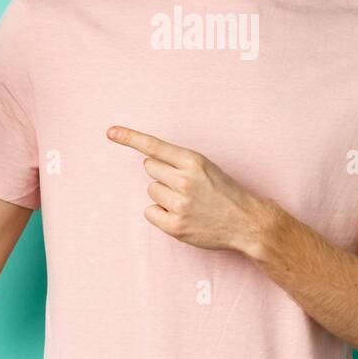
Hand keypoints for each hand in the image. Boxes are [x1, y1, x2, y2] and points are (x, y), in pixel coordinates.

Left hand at [106, 125, 272, 252]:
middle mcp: (184, 180)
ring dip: (163, 195)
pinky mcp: (175, 226)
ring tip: (187, 202)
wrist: (246, 222)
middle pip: (149, 168)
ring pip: (151, 190)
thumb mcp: (206, 167)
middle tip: (184, 185)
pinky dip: (160, 214)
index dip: (130, 137)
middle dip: (162, 174)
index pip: (154, 146)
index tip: (110, 132)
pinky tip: (181, 216)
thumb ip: (179, 162)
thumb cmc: (225, 192)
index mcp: (193, 161)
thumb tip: (148, 162)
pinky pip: (149, 212)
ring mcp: (179, 204)